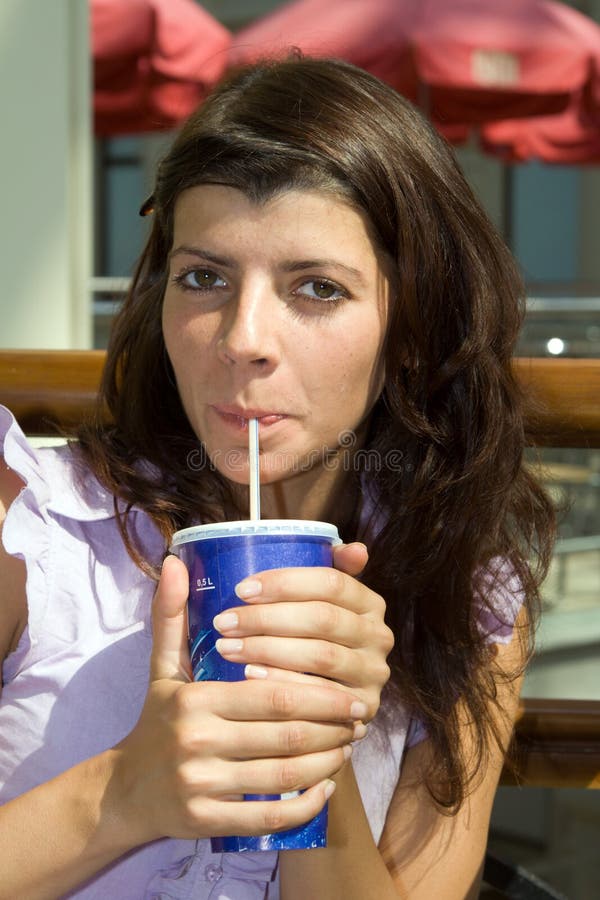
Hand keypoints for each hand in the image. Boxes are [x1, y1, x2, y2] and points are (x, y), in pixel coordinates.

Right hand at [110, 555, 363, 844]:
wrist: (125, 789)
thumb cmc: (157, 720)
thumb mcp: (162, 668)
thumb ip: (172, 615)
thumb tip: (175, 561)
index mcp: (195, 701)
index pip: (272, 692)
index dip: (318, 692)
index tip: (348, 689)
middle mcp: (197, 743)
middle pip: (286, 733)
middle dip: (331, 724)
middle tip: (358, 713)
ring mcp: (202, 786)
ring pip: (284, 774)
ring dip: (328, 760)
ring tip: (348, 743)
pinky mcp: (207, 822)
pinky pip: (270, 817)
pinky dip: (306, 803)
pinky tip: (326, 786)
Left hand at [213, 543, 393, 722]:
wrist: (319, 710)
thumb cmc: (304, 644)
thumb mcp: (315, 606)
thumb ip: (324, 572)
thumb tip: (354, 549)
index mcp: (369, 603)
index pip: (331, 582)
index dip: (286, 582)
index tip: (241, 589)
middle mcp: (379, 636)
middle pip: (322, 618)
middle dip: (267, 618)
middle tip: (224, 622)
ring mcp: (374, 674)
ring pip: (320, 655)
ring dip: (268, 649)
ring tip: (227, 647)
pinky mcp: (363, 709)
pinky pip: (320, 695)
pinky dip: (283, 683)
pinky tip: (249, 676)